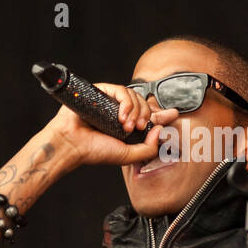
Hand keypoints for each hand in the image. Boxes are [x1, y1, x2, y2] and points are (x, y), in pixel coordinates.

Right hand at [44, 84, 179, 169]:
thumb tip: (159, 129)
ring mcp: (110, 101)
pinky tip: (122, 117)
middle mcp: (119, 111)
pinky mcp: (101, 91)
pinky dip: (126, 103)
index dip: (162, 114)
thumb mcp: (128, 156)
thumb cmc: (95, 151)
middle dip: (146, 116)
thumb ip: (148, 149)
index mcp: (126, 125)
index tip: (174, 113)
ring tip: (126, 126)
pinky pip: (121, 90)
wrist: (72, 145)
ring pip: (135, 96)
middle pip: (144, 104)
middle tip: (138, 128)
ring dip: (136, 112)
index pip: (149, 115)